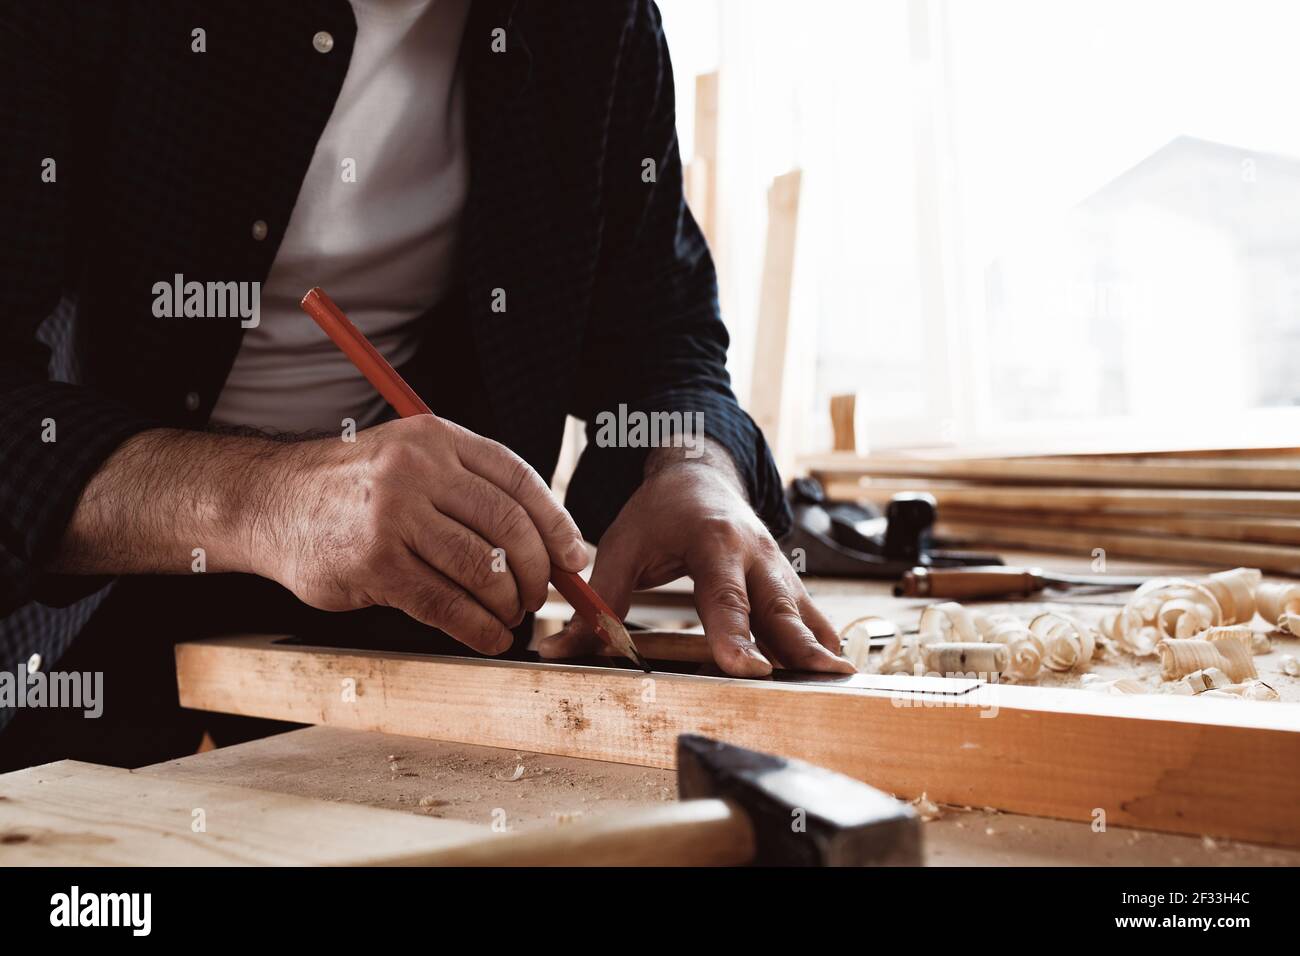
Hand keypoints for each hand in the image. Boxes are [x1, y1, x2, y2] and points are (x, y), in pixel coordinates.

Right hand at [248, 415, 587, 653]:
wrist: (272, 502)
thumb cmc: (353, 490)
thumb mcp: (410, 460)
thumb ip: (470, 487)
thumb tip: (548, 541)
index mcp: (436, 439)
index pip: (518, 479)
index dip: (555, 522)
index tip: (573, 556)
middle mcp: (417, 471)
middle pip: (508, 526)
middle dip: (535, 571)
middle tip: (538, 595)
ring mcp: (394, 518)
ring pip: (482, 569)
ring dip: (508, 603)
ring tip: (510, 616)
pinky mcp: (374, 566)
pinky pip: (446, 605)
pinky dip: (478, 629)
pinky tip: (488, 637)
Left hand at [537, 448, 853, 675]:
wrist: (699, 473)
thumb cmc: (658, 513)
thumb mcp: (622, 546)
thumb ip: (597, 601)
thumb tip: (558, 649)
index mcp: (713, 542)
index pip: (725, 595)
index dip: (734, 632)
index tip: (744, 666)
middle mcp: (755, 554)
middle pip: (779, 606)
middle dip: (798, 645)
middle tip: (817, 678)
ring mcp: (777, 567)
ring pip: (804, 612)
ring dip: (821, 648)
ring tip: (841, 683)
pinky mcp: (787, 581)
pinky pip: (811, 614)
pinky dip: (824, 641)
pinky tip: (838, 674)